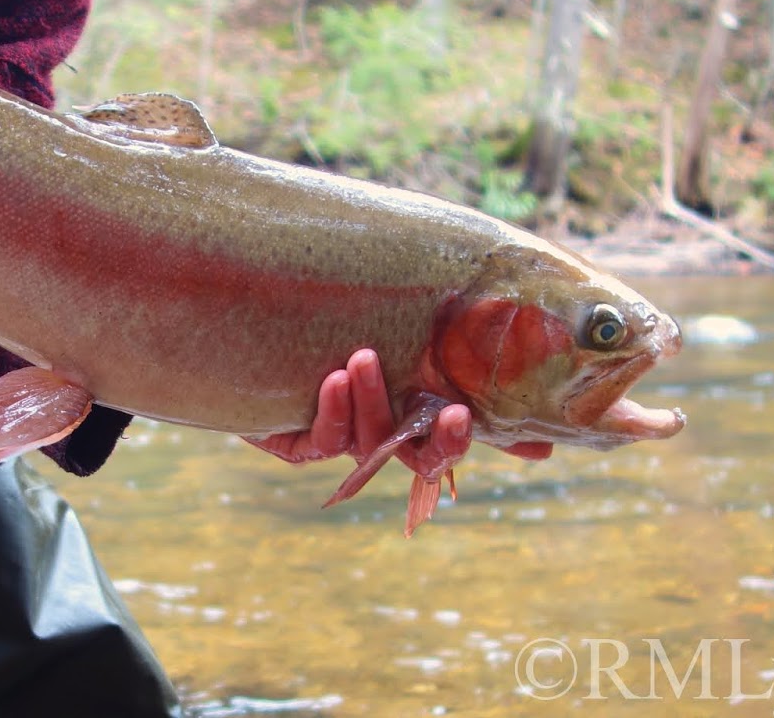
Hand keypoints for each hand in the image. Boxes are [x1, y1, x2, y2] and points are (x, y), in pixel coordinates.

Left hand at [243, 349, 554, 465]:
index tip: (472, 412)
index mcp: (409, 407)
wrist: (252, 324)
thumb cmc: (333, 318)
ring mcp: (342, 438)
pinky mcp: (299, 440)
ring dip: (373, 400)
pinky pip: (323, 439)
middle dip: (442, 440)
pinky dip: (334, 409)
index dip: (465, 435)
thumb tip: (522, 362)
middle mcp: (380, 429)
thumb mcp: (397, 323)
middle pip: (421, 455)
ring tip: (364, 356)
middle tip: (456, 413)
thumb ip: (452, 341)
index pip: (449, 434)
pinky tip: (334, 379)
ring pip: (369, 439)